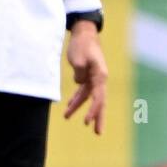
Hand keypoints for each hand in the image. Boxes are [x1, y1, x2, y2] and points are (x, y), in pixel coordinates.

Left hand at [64, 21, 106, 135]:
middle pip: (99, 102)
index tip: (87, 122)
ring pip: (88, 97)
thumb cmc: (82, 44)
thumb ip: (79, 73)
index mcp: (100, 75)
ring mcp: (94, 77)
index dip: (93, 111)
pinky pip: (83, 90)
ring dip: (79, 107)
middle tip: (97, 133)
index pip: (98, 98)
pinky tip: (69, 106)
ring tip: (66, 117)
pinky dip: (76, 98)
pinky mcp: (87, 75)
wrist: (84, 33)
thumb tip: (79, 83)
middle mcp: (100, 78)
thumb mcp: (78, 58)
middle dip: (97, 117)